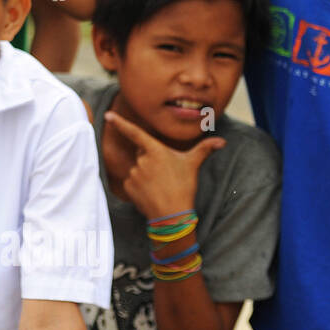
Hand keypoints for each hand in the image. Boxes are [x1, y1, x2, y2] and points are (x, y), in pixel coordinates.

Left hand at [103, 111, 224, 217]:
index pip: (135, 133)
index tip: (107, 115)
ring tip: (160, 185)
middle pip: (142, 154)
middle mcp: (141, 160)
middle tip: (166, 173)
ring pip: (138, 168)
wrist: (172, 214)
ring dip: (146, 174)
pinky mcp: (128, 186)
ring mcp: (133, 173)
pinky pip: (132, 181)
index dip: (120, 123)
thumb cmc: (184, 187)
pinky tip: (151, 193)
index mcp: (155, 150)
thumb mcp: (193, 165)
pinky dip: (140, 186)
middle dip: (151, 159)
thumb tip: (222, 141)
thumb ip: (204, 149)